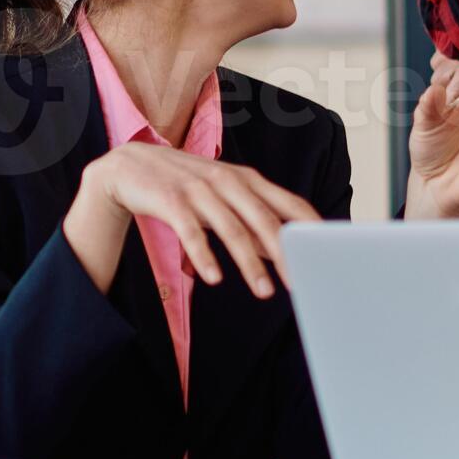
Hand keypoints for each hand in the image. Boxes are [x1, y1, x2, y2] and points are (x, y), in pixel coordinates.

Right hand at [78, 144, 320, 298]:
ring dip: (250, 264)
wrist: (130, 166)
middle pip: (265, 220)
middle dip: (285, 254)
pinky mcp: (171, 201)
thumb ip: (252, 221)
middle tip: (300, 283)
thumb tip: (283, 252)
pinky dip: (205, 256)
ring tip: (265, 292)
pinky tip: (214, 279)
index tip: (328, 251)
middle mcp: (227, 181)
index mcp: (246, 179)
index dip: (311, 226)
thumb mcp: (224, 198)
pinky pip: (192, 232)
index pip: (289, 202)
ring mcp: (199, 189)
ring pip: (232, 229)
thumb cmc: (185, 185)